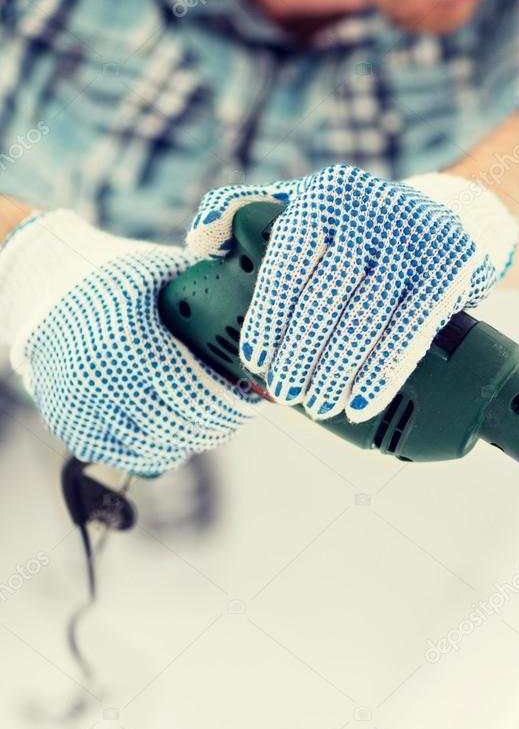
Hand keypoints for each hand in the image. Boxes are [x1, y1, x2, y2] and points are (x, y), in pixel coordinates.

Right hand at [0, 211, 259, 473]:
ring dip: (190, 440)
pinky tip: (174, 431)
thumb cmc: (115, 274)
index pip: (197, 395)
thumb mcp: (163, 270)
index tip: (253, 399)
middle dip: (218, 425)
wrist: (45, 288)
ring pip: (156, 450)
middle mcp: (102, 378)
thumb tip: (263, 308)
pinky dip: (156, 450)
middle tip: (237, 414)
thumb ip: (209, 289)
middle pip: (180, 428)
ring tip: (209, 423)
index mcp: (131, 340)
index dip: (232, 405)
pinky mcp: (70, 423)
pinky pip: (125, 457)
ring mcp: (82, 407)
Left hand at [187, 164, 518, 421]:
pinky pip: (413, 328)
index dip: (269, 318)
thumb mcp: (302, 203)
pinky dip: (384, 372)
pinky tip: (361, 403)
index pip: (288, 263)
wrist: (445, 216)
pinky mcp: (450, 265)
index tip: (257, 360)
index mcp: (325, 195)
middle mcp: (371, 209)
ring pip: (369, 317)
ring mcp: (415, 236)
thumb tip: (200, 244)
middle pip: (328, 296)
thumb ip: (241, 212)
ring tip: (320, 403)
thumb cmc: (354, 223)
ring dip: (340, 370)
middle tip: (286, 391)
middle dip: (302, 353)